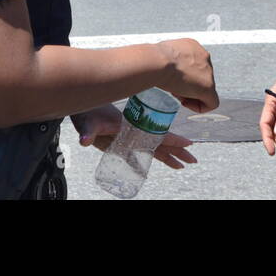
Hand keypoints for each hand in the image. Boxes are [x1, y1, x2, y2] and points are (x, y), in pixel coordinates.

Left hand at [70, 104, 197, 170]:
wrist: (82, 105)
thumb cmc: (88, 110)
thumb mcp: (89, 120)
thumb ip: (88, 130)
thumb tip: (85, 140)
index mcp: (133, 126)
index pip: (158, 134)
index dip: (174, 140)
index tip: (189, 144)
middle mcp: (134, 132)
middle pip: (161, 143)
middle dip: (178, 151)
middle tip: (192, 160)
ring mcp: (129, 138)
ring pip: (153, 148)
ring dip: (167, 156)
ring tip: (181, 165)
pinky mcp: (120, 143)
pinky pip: (137, 155)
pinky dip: (144, 162)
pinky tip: (147, 169)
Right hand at [156, 38, 218, 112]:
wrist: (157, 62)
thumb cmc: (153, 59)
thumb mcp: (161, 55)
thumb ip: (168, 61)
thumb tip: (162, 69)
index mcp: (192, 46)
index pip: (192, 65)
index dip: (182, 75)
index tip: (171, 79)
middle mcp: (204, 56)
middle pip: (199, 77)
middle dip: (187, 85)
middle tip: (173, 88)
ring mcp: (208, 72)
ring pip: (204, 90)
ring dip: (190, 95)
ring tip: (176, 93)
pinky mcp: (209, 87)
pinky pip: (211, 103)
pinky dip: (199, 107)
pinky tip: (185, 103)